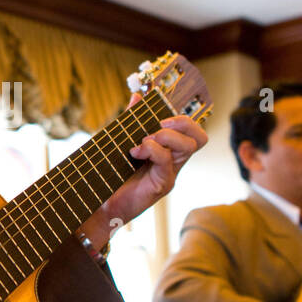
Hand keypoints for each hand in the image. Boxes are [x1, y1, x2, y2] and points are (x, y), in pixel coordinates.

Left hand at [79, 97, 207, 248]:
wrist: (102, 205)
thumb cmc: (113, 176)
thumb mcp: (122, 143)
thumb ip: (131, 121)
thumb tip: (137, 97)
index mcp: (168, 151)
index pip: (193, 131)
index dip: (183, 118)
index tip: (159, 114)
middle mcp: (174, 162)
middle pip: (199, 137)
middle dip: (182, 122)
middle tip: (159, 124)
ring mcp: (170, 173)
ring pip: (189, 146)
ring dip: (166, 135)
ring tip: (144, 140)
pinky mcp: (162, 184)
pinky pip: (167, 160)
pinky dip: (152, 149)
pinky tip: (135, 151)